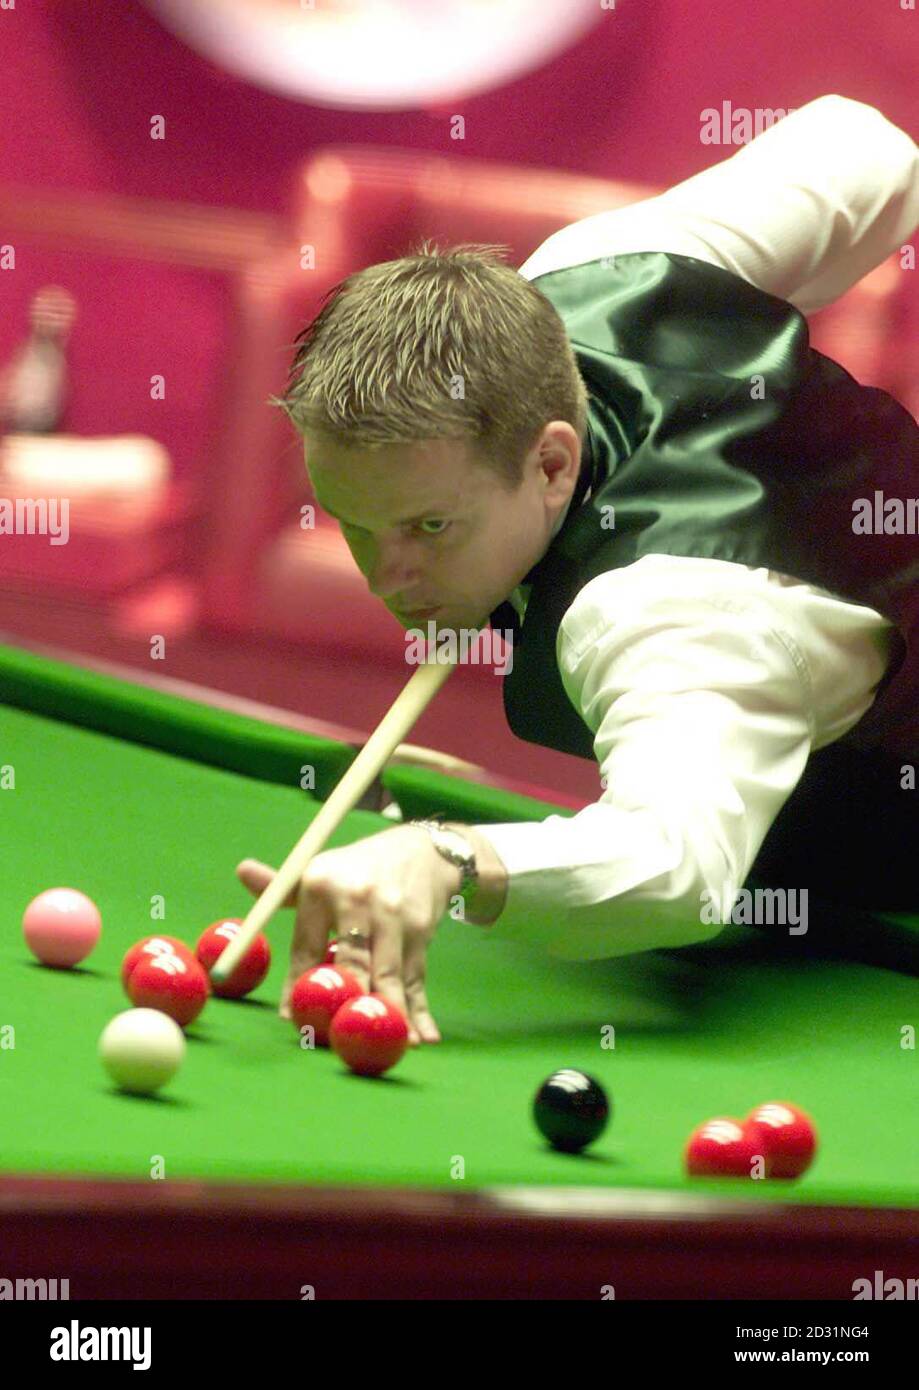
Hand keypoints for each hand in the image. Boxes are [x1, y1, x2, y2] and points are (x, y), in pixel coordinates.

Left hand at [236, 824, 460, 1044]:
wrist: (420, 850)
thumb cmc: (356, 871)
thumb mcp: (320, 871)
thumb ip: (280, 887)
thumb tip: (241, 872)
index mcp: (322, 886)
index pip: (306, 945)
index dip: (299, 984)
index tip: (292, 1017)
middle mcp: (359, 899)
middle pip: (352, 962)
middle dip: (347, 1003)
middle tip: (341, 1037)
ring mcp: (394, 916)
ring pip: (389, 975)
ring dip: (391, 1014)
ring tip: (392, 1046)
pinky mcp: (421, 929)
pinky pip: (416, 977)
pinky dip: (420, 1010)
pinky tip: (425, 1036)